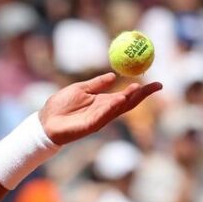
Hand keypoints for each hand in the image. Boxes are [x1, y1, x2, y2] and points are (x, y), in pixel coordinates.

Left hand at [39, 73, 161, 145]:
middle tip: (157, 85)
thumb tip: (113, 76)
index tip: (155, 82)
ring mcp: (99, 119)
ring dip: (129, 98)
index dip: (141, 89)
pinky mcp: (91, 125)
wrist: (45, 121)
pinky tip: (120, 98)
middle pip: (129, 103)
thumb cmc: (60, 106)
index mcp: (103, 102)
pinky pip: (104, 115)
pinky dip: (113, 107)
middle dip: (143, 95)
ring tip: (138, 87)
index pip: (127, 95)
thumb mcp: (80, 89)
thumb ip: (97, 84)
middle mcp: (105, 111)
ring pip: (119, 109)